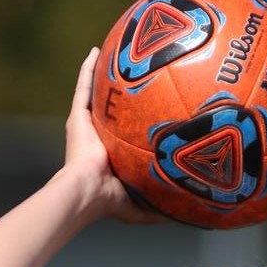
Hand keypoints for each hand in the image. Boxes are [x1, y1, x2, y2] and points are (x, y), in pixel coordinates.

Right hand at [65, 48, 160, 224]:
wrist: (89, 192)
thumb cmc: (113, 201)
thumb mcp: (144, 206)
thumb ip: (163, 206)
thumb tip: (189, 213)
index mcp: (113, 156)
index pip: (127, 136)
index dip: (137, 125)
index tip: (154, 112)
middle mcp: (100, 138)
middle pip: (113, 111)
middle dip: (122, 97)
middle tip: (138, 78)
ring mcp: (87, 126)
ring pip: (97, 95)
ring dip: (103, 76)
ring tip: (116, 57)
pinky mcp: (77, 118)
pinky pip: (83, 86)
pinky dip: (87, 68)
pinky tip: (95, 52)